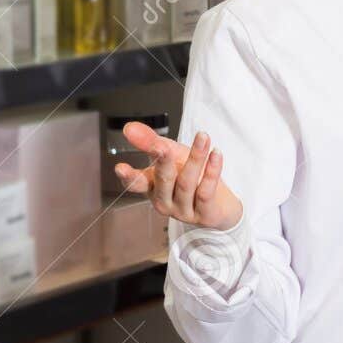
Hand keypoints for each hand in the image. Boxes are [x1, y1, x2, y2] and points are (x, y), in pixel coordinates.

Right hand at [114, 122, 243, 230]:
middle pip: (163, 180)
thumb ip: (151, 142)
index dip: (129, 177)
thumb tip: (129, 128)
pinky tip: (216, 154)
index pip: (137, 184)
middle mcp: (165, 201)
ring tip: (203, 137)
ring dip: (195, 157)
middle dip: (162, 162)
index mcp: (153, 188)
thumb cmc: (192, 177)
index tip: (120, 168)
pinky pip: (206, 192)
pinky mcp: (205, 214)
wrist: (221, 204)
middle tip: (161, 145)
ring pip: (186, 183)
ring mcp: (184, 211)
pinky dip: (212, 171)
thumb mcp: (171, 155)